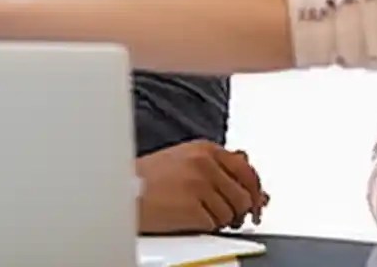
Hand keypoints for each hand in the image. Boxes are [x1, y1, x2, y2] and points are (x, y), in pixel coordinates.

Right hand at [136, 141, 268, 234]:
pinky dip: (204, 227)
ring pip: (231, 213)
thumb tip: (253, 187)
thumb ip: (217, 167)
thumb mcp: (183, 160)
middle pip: (244, 194)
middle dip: (240, 209)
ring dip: (220, 219)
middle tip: (232, 217)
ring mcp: (199, 185)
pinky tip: (188, 219)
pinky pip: (214, 225)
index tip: (255, 201)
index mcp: (204, 149)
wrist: (121, 191)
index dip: (253, 190)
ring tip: (198, 214)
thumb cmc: (147, 178)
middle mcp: (204, 164)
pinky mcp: (192, 208)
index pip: (246, 170)